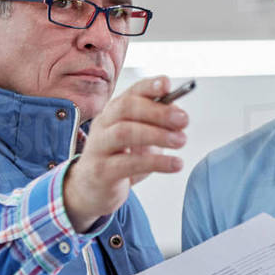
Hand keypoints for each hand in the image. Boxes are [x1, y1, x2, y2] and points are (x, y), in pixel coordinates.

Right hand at [63, 76, 188, 231]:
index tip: (168, 85)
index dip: (150, 86)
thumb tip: (179, 114)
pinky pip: (129, 163)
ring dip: (157, 134)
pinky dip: (156, 162)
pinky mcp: (101, 171)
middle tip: (184, 120)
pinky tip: (175, 164)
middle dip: (158, 111)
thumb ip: (157, 124)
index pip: (131, 92)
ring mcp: (99, 147)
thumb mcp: (139, 138)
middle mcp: (103, 124)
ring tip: (181, 141)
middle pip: (126, 108)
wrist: (90, 189)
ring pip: (125, 132)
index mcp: (113, 112)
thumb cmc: (119, 158)